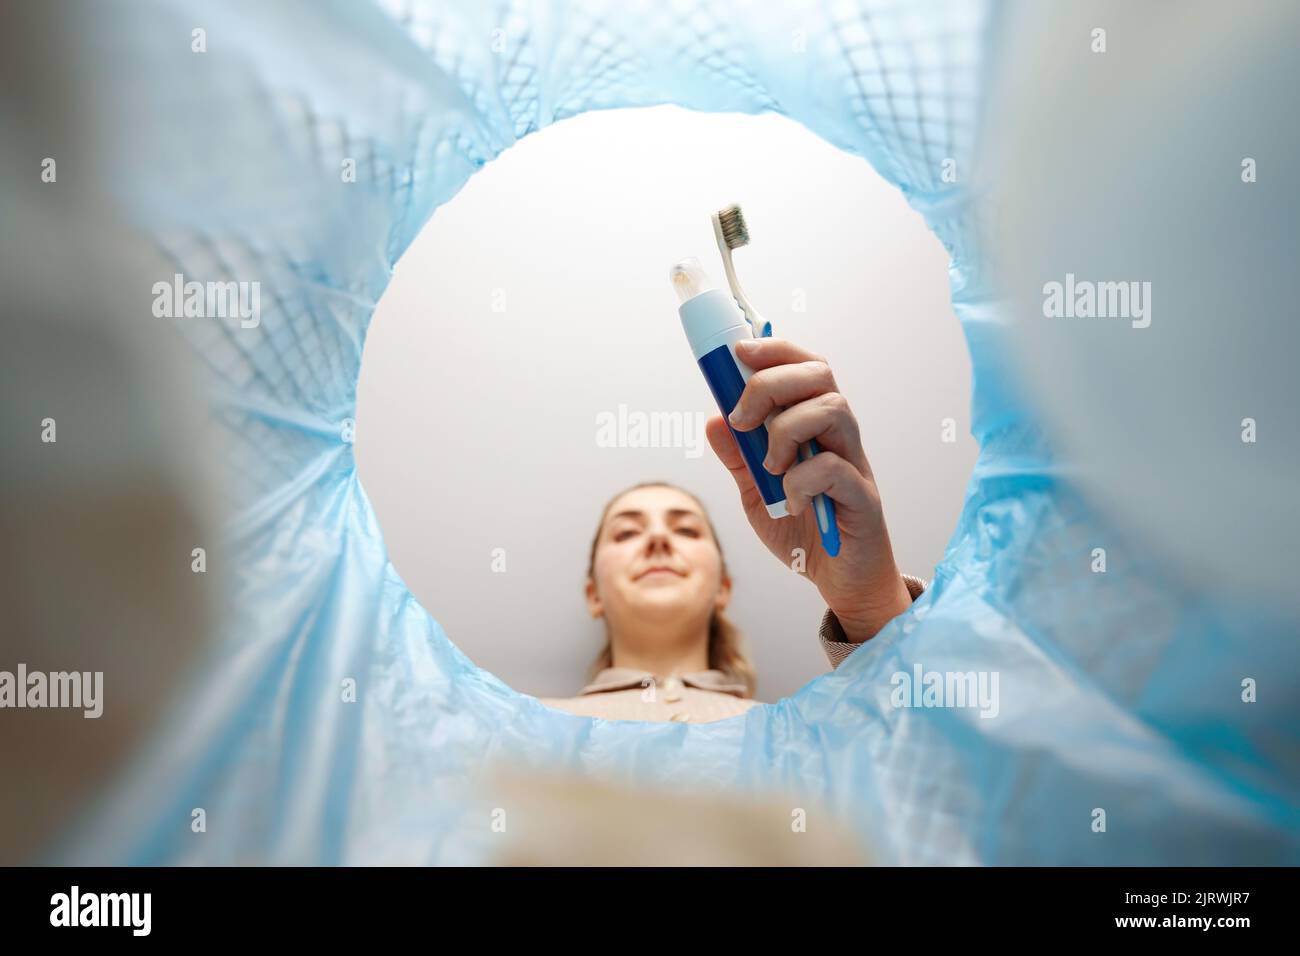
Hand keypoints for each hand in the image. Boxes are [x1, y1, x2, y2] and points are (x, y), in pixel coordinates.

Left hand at [705, 337, 911, 642]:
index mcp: (816, 426)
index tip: (737, 352)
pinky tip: (791, 501)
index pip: (804, 366)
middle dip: (771, 384)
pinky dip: (801, 479)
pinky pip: (835, 468)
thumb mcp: (758, 494)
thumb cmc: (804, 532)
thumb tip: (714, 420)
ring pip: (832, 409)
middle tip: (743, 418)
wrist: (841, 582)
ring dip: (787, 430)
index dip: (774, 350)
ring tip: (770, 466)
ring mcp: (854, 463)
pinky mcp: (862, 497)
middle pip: (819, 375)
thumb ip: (738, 459)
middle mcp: (839, 436)